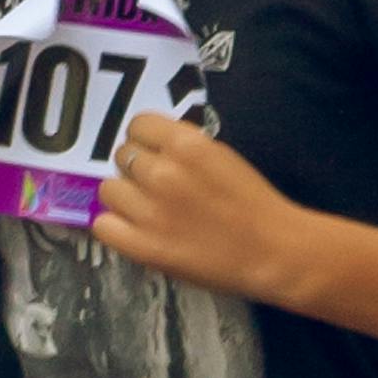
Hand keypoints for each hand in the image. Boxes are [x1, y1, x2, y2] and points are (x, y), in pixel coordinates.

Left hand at [88, 110, 303, 306]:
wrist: (274, 252)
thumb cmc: (254, 204)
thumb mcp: (222, 156)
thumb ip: (185, 148)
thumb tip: (154, 145)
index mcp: (186, 145)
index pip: (138, 125)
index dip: (144, 139)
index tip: (153, 152)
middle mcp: (162, 173)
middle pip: (122, 156)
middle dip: (136, 168)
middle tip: (155, 186)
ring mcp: (149, 211)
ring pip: (108, 190)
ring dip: (124, 196)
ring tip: (145, 209)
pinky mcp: (143, 247)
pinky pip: (103, 226)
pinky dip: (114, 227)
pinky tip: (133, 230)